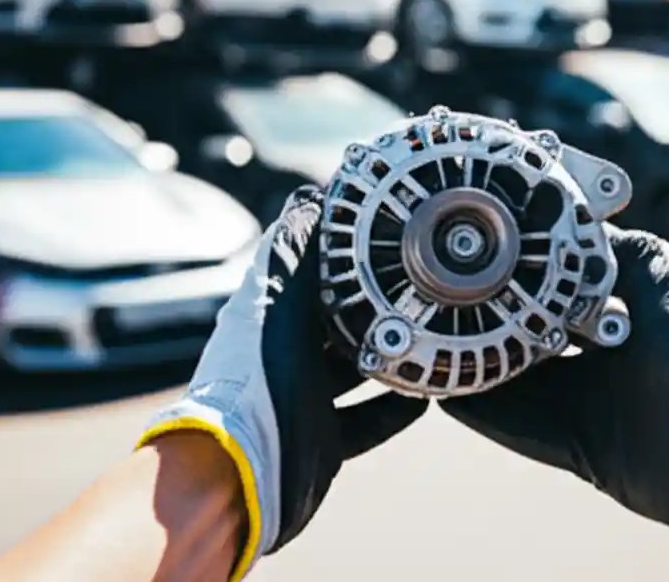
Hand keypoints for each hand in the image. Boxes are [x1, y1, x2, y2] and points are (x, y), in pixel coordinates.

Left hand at [139, 186, 427, 579]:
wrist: (242, 471)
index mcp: (268, 316)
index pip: (304, 271)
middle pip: (333, 322)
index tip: (376, 236)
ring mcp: (301, 399)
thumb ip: (297, 254)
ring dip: (386, 358)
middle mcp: (283, 355)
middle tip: (415, 291)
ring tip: (426, 341)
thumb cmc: (255, 383)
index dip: (335, 251)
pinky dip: (392, 411)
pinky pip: (364, 422)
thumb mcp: (279, 304)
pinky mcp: (319, 439)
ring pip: (351, 370)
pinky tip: (423, 401)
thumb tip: (311, 198)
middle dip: (369, 306)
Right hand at [440, 228, 668, 578]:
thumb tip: (558, 209)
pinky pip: (508, 422)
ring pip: (507, 379)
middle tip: (430, 296)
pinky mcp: (571, 446)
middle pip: (521, 334)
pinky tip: (435, 384)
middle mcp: (596, 358)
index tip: (469, 251)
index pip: (549, 288)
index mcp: (615, 313)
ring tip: (421, 336)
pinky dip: (473, 405)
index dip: (511, 272)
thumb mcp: (648, 267)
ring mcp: (583, 404)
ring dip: (468, 360)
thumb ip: (600, 241)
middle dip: (481, 318)